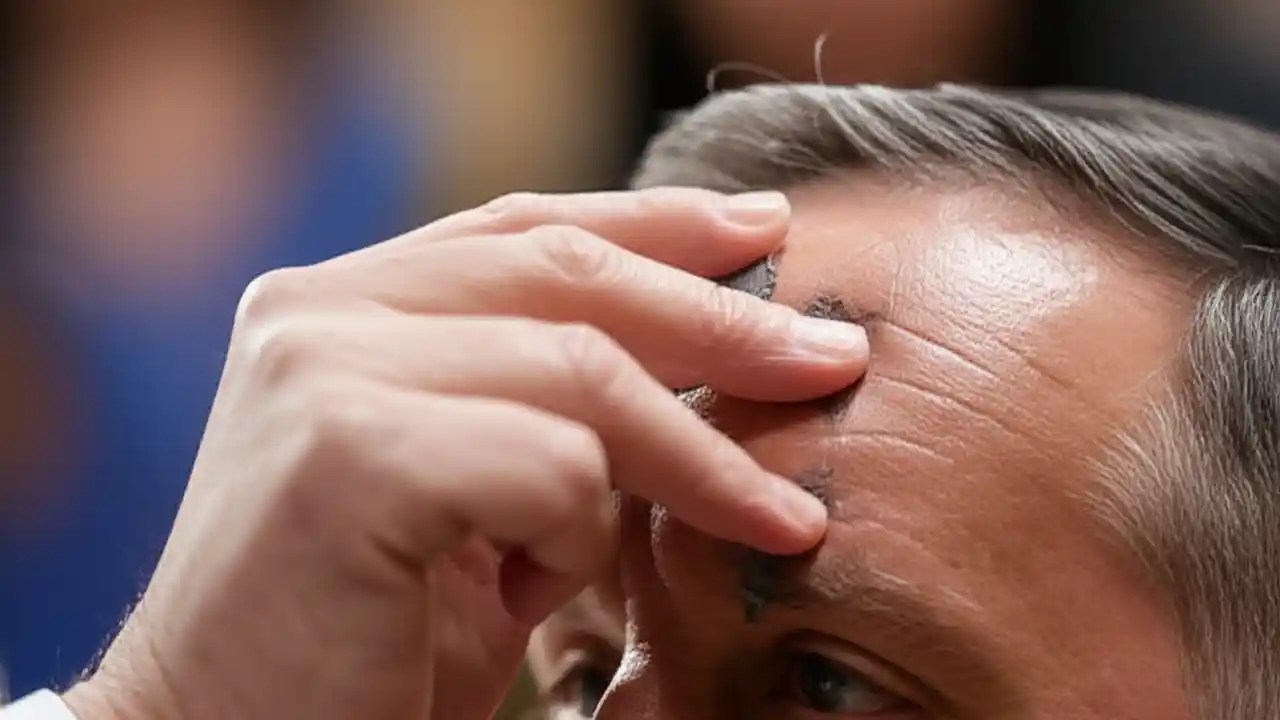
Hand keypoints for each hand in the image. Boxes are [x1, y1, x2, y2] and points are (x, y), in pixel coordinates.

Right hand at [63, 188, 868, 719]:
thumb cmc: (363, 640)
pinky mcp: (344, 454)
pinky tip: (529, 598)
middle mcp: (317, 312)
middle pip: (567, 272)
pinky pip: (546, 462)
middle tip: (834, 355)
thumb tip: (698, 346)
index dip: (655, 223)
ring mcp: (321, 370)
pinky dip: (577, 536)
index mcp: (338, 306)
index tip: (766, 230)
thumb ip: (539, 405)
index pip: (523, 228)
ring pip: (578, 369)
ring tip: (765, 525)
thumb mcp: (473, 500)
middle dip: (719, 315)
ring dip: (687, 461)